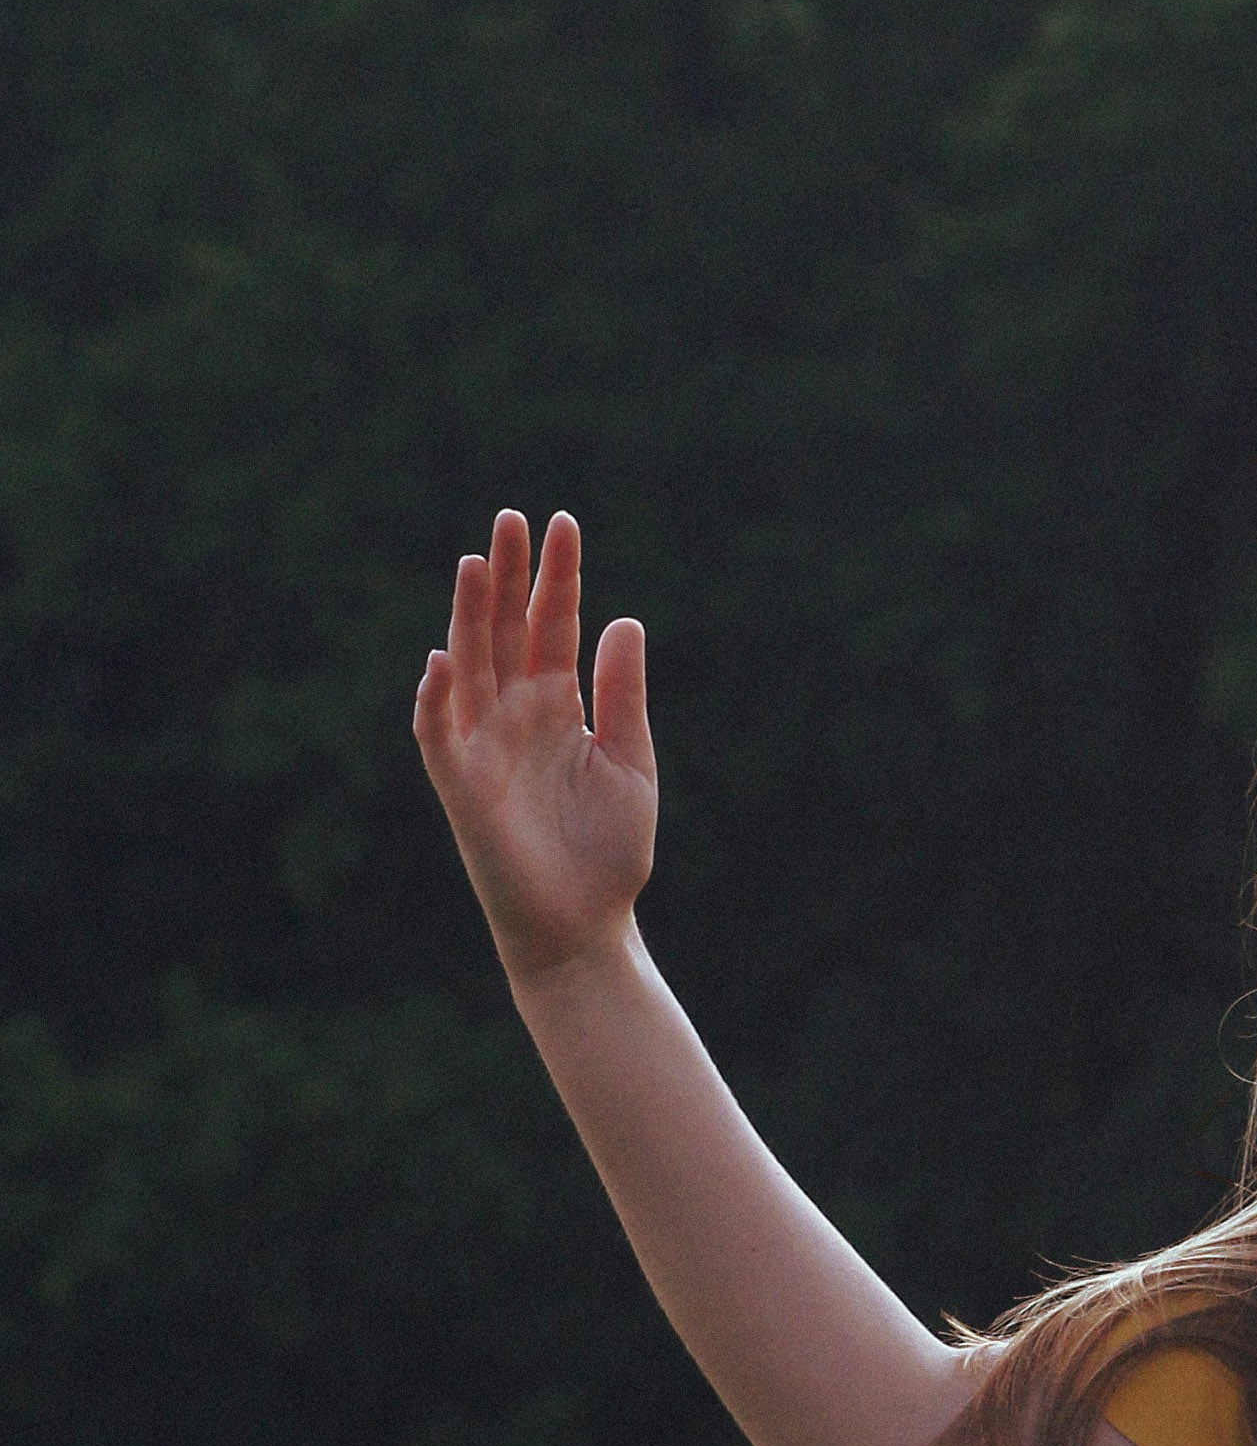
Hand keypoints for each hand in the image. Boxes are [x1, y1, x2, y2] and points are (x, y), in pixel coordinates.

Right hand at [412, 508, 657, 986]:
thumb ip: (622, 694)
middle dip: (509, 576)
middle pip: (506, 631)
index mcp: (558, 706)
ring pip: (470, 667)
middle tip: (512, 518)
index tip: (564, 523)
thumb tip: (625, 618)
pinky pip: (440, 737)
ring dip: (470, 616)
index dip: (558, 577)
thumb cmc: (607, 852)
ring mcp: (485, 748)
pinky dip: (437, 701)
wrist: (586, 927)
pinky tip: (443, 660)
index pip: (553, 625)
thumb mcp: (630, 762)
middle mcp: (516, 716)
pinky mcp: (462, 790)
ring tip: (477, 562)